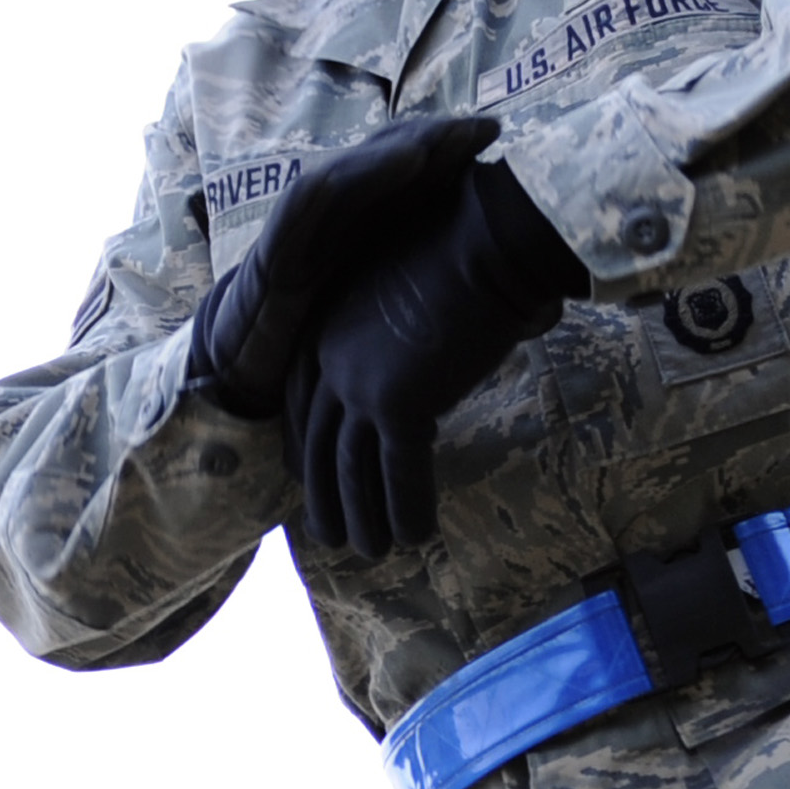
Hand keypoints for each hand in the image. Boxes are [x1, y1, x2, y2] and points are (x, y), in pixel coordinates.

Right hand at [182, 116, 497, 415]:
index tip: (500, 138)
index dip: (456, 153)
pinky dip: (354, 176)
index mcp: (367, 221)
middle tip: (487, 129)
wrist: (248, 356)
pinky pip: (314, 196)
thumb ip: (434, 290)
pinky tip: (392, 166)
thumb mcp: (386, 308)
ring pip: (358, 167)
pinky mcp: (279, 237)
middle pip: (392, 160)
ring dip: (403, 148)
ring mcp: (306, 219)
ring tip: (447, 138)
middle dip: (439, 140)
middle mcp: (338, 210)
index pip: (415, 174)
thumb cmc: (320, 333)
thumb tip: (525, 308)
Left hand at [285, 157, 588, 556]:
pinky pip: (400, 473)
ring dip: (362, 517)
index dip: (307, 443)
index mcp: (327, 323)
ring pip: (351, 468)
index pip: (302, 399)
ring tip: (370, 552)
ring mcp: (360, 382)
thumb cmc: (466, 245)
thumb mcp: (410, 286)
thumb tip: (429, 357)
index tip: (312, 474)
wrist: (488, 235)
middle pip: (318, 441)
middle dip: (323, 493)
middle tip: (328, 533)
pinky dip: (408, 510)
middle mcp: (332, 356)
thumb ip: (404, 328)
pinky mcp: (399, 403)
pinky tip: (418, 538)